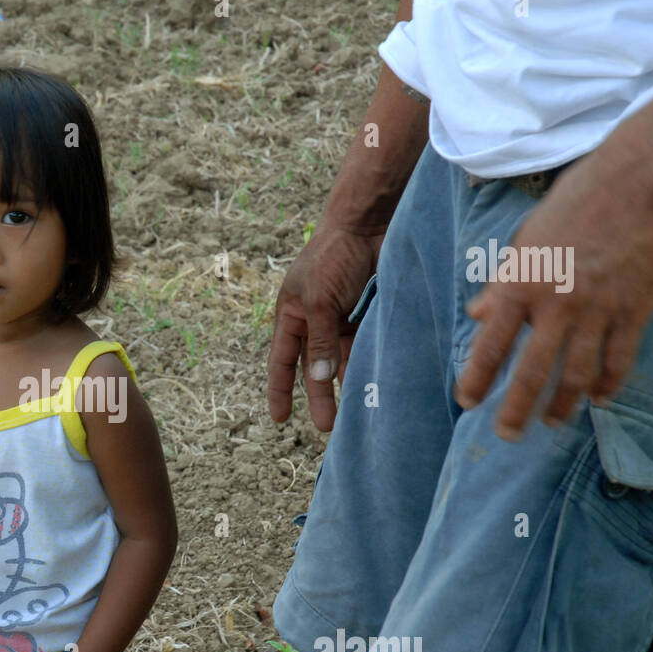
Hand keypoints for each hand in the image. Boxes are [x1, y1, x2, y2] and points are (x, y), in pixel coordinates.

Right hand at [268, 222, 385, 430]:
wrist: (369, 225)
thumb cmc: (332, 257)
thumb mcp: (319, 301)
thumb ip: (319, 342)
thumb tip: (317, 380)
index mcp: (291, 315)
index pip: (280, 360)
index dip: (279, 389)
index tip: (280, 418)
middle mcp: (314, 321)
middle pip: (313, 367)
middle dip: (319, 396)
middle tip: (327, 426)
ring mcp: (341, 319)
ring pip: (341, 360)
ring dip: (346, 384)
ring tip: (356, 410)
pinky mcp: (366, 315)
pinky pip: (364, 346)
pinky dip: (367, 363)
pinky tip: (372, 382)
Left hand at [454, 156, 652, 438]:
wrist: (632, 184)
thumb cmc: (570, 208)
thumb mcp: (523, 242)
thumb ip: (501, 283)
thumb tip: (476, 313)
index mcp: (520, 285)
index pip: (490, 345)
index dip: (477, 379)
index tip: (467, 403)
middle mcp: (555, 304)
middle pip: (532, 372)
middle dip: (516, 410)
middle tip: (506, 435)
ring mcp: (597, 310)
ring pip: (576, 374)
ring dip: (562, 405)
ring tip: (552, 422)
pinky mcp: (633, 310)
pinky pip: (618, 360)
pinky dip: (607, 385)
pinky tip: (598, 399)